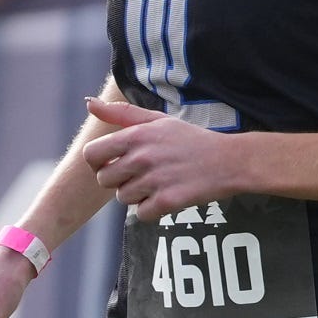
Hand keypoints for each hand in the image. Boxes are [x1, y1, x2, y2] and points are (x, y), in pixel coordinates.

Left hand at [79, 92, 240, 219]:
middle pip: (104, 180)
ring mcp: (154, 181)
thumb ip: (121, 113)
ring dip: (136, 195)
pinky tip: (166, 196)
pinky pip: (141, 214)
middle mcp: (142, 158)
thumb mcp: (157, 120)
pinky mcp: (167, 202)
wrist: (228, 161)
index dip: (99, 161)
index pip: (92, 154)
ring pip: (122, 198)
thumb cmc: (190, 140)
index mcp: (136, 136)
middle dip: (118, 180)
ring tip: (158, 183)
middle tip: (140, 174)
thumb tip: (89, 103)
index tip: (114, 162)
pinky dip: (151, 210)